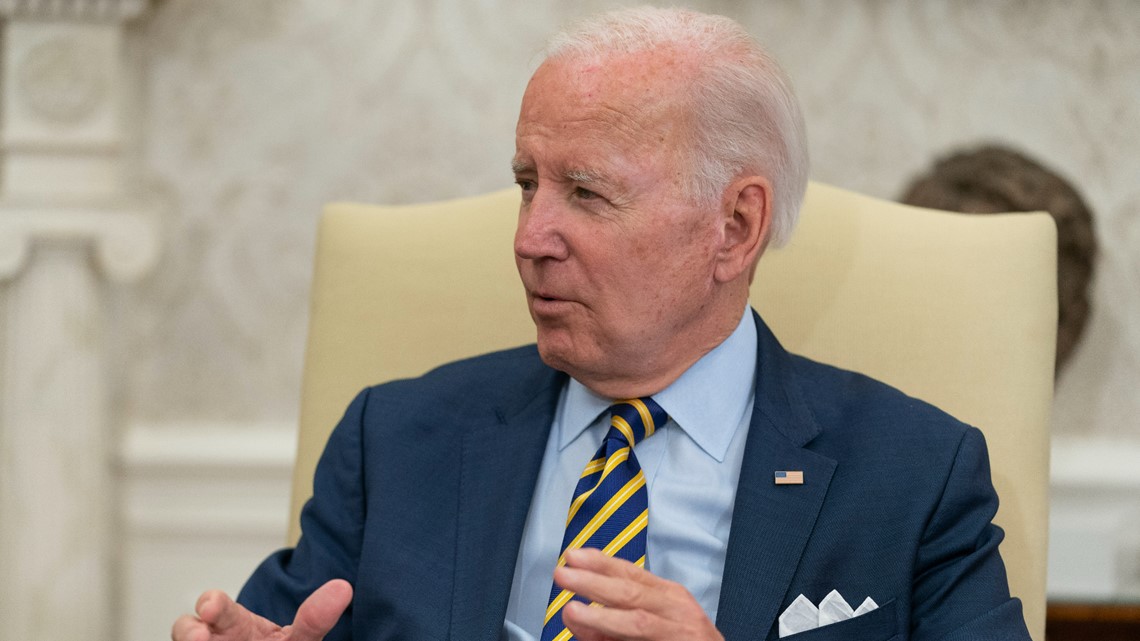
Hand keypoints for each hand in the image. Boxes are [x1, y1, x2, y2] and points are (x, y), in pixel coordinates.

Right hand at [171, 579, 351, 640]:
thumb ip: (315, 619)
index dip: (211, 604)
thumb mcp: (299, 639)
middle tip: (200, 637)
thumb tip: (344, 588)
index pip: (216, 608)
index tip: (210, 608)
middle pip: (186, 629)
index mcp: (234, 624)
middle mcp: (212, 640)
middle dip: (189, 630)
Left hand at [555, 548, 722, 640]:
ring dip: (602, 617)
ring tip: (573, 610)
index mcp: (669, 596)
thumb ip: (610, 620)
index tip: (574, 556)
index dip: (600, 563)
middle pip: (631, 592)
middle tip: (563, 575)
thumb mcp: (651, 622)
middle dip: (594, 582)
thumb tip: (572, 614)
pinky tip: (598, 640)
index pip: (631, 572)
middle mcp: (676, 611)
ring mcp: (678, 634)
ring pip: (638, 622)